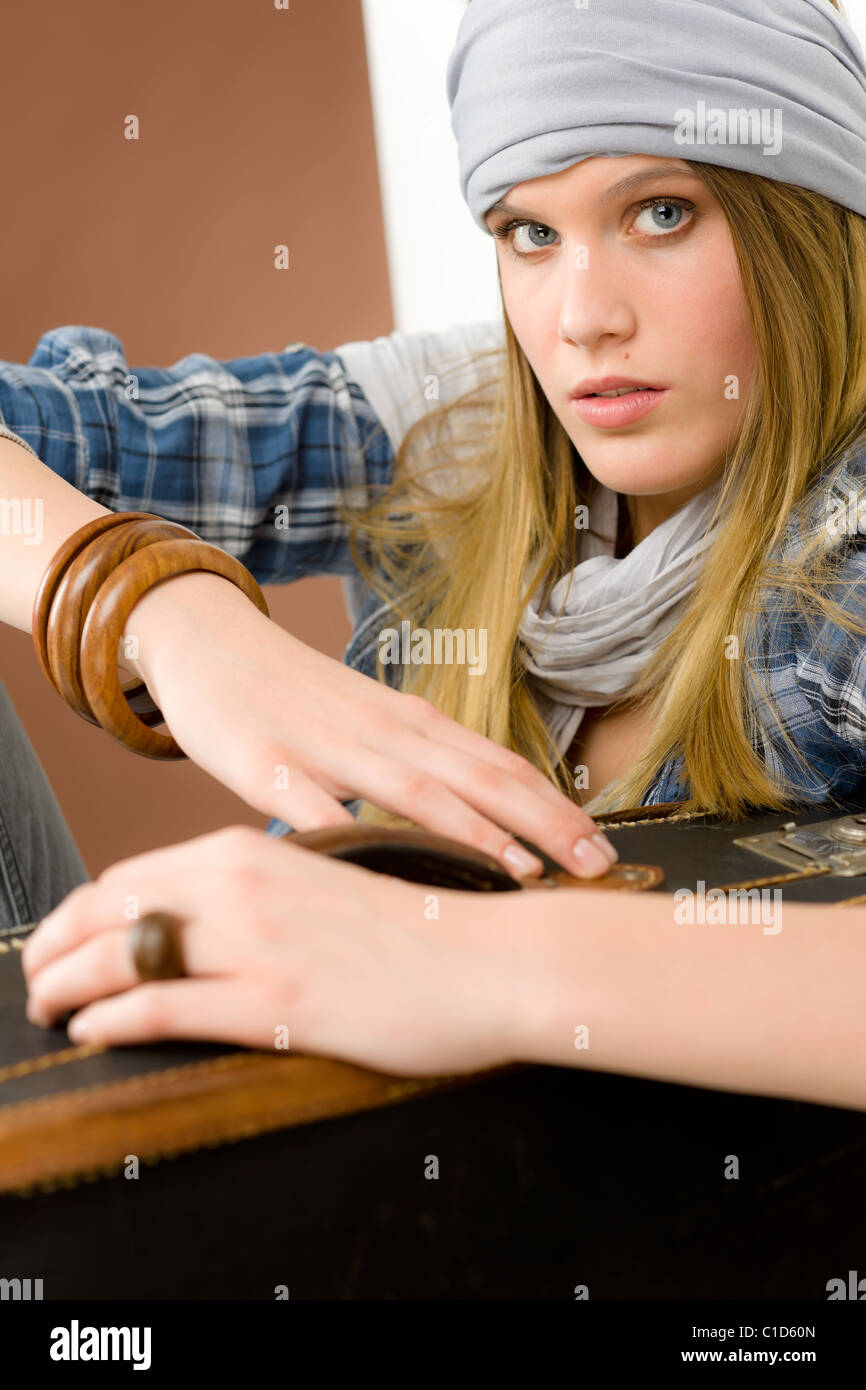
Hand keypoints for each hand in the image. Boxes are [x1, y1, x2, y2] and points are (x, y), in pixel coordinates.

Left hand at [21, 826, 527, 1075]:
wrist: (490, 960)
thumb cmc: (417, 930)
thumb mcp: (325, 888)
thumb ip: (267, 893)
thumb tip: (223, 919)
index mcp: (255, 852)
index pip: (135, 875)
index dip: (84, 911)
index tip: (66, 940)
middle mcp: (243, 885)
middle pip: (111, 907)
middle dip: (57, 944)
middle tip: (37, 978)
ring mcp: (256, 942)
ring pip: (122, 954)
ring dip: (66, 982)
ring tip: (48, 1007)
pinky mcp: (276, 1001)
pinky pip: (162, 1006)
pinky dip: (112, 1019)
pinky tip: (92, 1032)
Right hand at [123, 573, 618, 881]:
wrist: (212, 641)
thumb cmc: (298, 699)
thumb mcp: (373, 727)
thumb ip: (423, 773)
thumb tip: (488, 830)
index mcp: (414, 725)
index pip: (501, 767)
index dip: (557, 809)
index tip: (605, 850)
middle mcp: (385, 730)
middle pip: (478, 777)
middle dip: (545, 823)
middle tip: (600, 864)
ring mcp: (327, 745)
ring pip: (414, 789)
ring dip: (475, 830)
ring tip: (524, 871)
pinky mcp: (266, 762)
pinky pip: (312, 806)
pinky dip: (352, 837)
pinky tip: (380, 869)